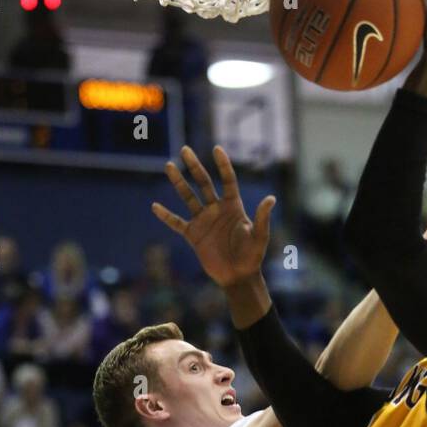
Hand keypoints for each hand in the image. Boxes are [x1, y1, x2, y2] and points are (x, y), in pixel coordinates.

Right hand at [152, 145, 275, 288]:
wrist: (238, 277)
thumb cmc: (252, 257)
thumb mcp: (259, 236)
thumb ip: (262, 218)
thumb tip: (271, 199)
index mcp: (233, 207)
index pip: (228, 180)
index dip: (223, 165)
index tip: (216, 149)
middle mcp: (217, 210)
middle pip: (204, 183)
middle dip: (195, 166)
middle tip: (185, 149)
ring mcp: (204, 221)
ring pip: (188, 197)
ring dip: (178, 182)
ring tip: (169, 166)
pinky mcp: (193, 235)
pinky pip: (177, 223)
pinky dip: (166, 216)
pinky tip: (155, 206)